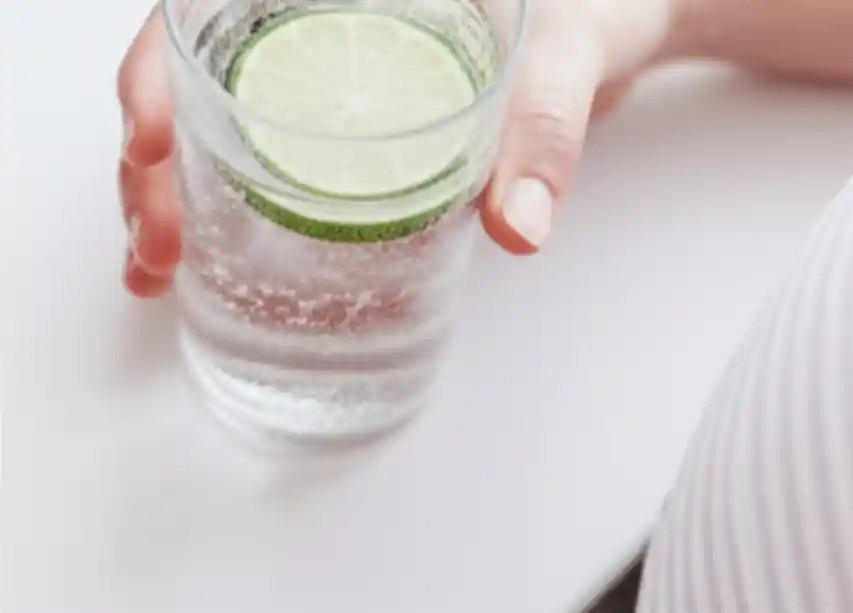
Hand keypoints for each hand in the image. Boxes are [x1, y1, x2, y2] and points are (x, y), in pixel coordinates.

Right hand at [117, 0, 688, 296]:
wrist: (628, 18)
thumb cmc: (595, 4)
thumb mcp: (569, 53)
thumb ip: (544, 128)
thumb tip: (517, 226)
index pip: (212, 7)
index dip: (153, 68)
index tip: (145, 139)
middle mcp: (317, 15)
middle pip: (195, 74)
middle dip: (150, 159)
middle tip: (157, 246)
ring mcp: (329, 65)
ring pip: (218, 119)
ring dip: (173, 190)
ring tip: (157, 268)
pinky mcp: (355, 116)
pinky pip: (273, 152)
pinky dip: (229, 203)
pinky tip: (208, 258)